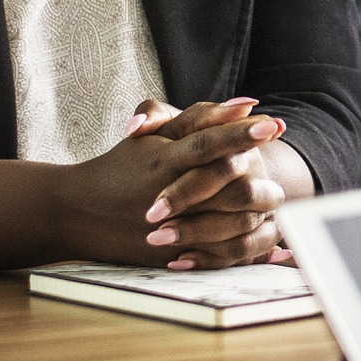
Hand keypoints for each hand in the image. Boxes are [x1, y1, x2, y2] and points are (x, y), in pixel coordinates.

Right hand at [55, 113, 284, 267]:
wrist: (77, 212)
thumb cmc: (119, 167)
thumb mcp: (152, 136)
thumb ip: (197, 119)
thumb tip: (246, 104)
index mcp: (164, 160)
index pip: (209, 143)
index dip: (243, 133)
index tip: (274, 123)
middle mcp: (169, 194)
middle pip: (225, 185)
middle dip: (260, 176)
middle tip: (283, 181)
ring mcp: (171, 228)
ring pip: (227, 223)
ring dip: (258, 213)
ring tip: (278, 200)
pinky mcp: (172, 255)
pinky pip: (218, 256)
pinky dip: (249, 250)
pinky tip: (272, 242)